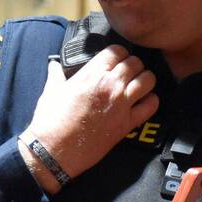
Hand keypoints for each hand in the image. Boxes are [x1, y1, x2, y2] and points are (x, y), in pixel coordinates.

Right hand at [22, 46, 158, 188]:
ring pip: (148, 80)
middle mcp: (110, 85)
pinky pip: (151, 105)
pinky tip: (144, 102)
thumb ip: (56, 75)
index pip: (117, 51)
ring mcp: (121, 104)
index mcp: (91, 74)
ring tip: (138, 84)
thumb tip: (54, 65)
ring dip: (145, 80)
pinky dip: (151, 101)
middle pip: (135, 63)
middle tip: (128, 72)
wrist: (54, 151)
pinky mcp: (127, 123)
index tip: (116, 59)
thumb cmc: (50, 121)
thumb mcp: (51, 91)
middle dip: (133, 65)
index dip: (118, 53)